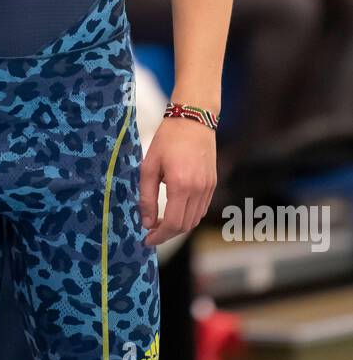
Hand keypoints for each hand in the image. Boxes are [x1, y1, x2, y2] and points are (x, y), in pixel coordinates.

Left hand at [138, 117, 216, 246]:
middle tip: (151, 232)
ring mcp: (208, 187)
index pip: (172, 223)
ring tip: (160, 222)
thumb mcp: (149, 166)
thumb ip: (147, 197)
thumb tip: (146, 222)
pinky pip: (201, 209)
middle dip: (167, 234)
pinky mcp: (213, 184)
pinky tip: (175, 210)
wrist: (193, 120)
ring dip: (178, 226)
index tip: (147, 239)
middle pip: (185, 226)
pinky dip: (188, 216)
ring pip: (194, 220)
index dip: (159, 236)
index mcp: (181, 185)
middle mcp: (198, 189)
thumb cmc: (168, 139)